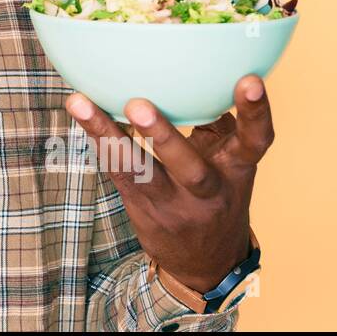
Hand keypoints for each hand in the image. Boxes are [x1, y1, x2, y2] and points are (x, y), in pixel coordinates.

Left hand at [64, 74, 271, 291]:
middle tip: (136, 104)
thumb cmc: (216, 197)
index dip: (256, 112)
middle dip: (163, 137)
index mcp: (237, 171)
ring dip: (107, 136)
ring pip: (137, 172)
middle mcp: (208, 191)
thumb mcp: (230, 164)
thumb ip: (220, 123)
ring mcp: (172, 204)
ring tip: (80, 103)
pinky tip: (80, 112)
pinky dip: (98, 141)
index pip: (256, 142)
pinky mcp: (142, 208)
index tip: (249, 80)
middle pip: (189, 168)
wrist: (206, 264)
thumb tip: (205, 71)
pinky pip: (117, 172)